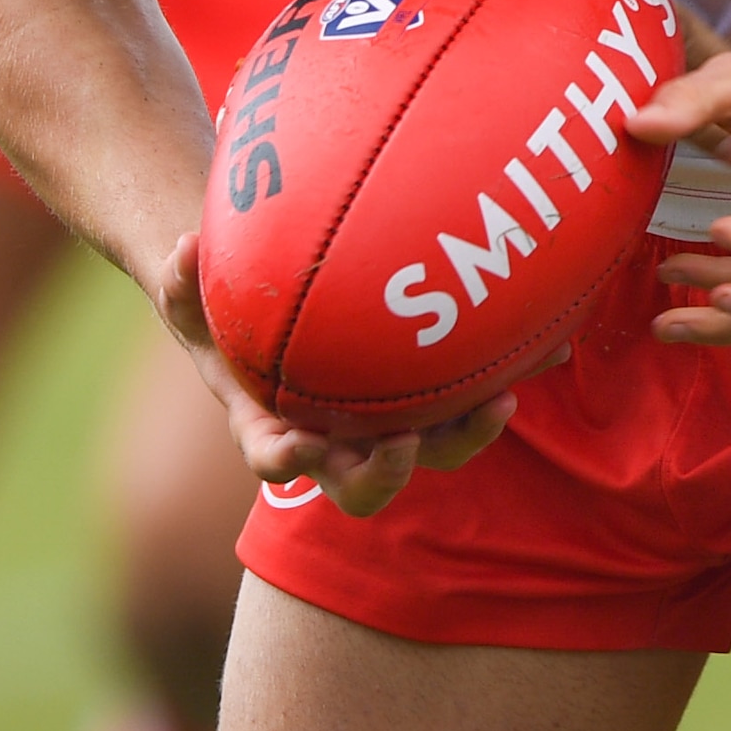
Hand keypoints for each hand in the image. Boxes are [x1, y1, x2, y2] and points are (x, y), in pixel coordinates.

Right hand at [146, 233, 508, 513]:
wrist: (267, 316)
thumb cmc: (220, 315)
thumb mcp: (189, 298)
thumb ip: (180, 280)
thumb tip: (182, 246)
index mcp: (273, 426)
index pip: (276, 459)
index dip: (289, 461)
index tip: (301, 448)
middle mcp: (334, 439)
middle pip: (366, 484)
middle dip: (388, 474)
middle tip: (406, 442)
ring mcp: (384, 423)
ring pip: (433, 448)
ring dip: (467, 434)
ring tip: (503, 400)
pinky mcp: (427, 397)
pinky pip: (467, 398)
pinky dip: (505, 378)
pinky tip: (550, 343)